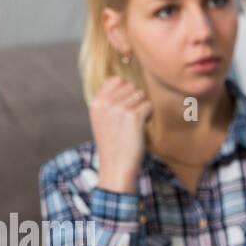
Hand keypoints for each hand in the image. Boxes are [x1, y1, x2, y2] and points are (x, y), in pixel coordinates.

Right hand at [89, 76, 152, 192]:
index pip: (115, 80)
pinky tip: (140, 127)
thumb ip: (109, 101)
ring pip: (142, 95)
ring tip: (134, 124)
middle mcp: (106, 103)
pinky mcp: (133, 116)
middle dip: (136, 99)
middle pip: (131, 86)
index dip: (125, 90)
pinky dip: (149, 116)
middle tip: (131, 117)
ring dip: (143, 108)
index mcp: (97, 103)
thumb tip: (121, 82)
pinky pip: (149, 106)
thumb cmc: (113, 142)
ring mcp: (118, 108)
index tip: (126, 104)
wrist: (116, 165)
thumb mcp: (102, 119)